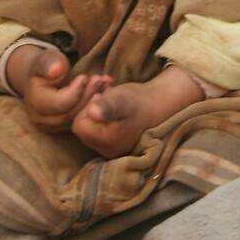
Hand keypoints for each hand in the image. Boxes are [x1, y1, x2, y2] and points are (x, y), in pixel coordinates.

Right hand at [6, 45, 110, 131]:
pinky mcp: (64, 127)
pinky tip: (104, 92)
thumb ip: (48, 63)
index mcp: (35, 102)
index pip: (59, 103)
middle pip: (70, 114)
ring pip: (78, 119)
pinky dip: (94, 107)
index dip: (75, 91)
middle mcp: (42, 119)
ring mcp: (53, 126)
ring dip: (94, 101)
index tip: (85, 76)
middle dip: (88, 96)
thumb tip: (56, 69)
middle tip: (101, 80)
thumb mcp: (45, 59)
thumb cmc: (46, 66)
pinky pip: (81, 120)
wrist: (41, 77)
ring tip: (105, 84)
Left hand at [72, 65, 204, 158]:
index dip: (86, 106)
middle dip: (89, 104)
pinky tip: (110, 96)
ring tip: (108, 89)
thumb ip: (107, 107)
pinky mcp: (113, 140)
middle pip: (84, 125)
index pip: (79, 125)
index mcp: (105, 143)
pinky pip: (99, 125)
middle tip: (102, 88)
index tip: (100, 95)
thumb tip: (92, 112)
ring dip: (95, 104)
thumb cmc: (140, 101)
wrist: (160, 103)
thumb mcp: (122, 100)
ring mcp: (109, 147)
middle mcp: (105, 150)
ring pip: (90, 124)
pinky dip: (101, 110)